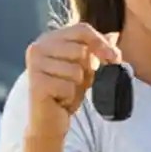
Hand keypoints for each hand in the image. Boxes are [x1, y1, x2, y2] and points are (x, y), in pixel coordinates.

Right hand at [25, 22, 121, 137]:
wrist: (48, 122)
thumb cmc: (66, 92)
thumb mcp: (85, 68)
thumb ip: (96, 50)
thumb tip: (114, 34)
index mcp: (48, 39)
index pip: (81, 29)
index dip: (101, 42)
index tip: (115, 58)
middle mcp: (37, 48)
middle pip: (81, 50)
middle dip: (87, 70)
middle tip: (75, 83)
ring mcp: (35, 65)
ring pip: (77, 71)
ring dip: (77, 87)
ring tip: (65, 93)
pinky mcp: (36, 84)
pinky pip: (68, 87)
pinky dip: (70, 98)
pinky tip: (59, 101)